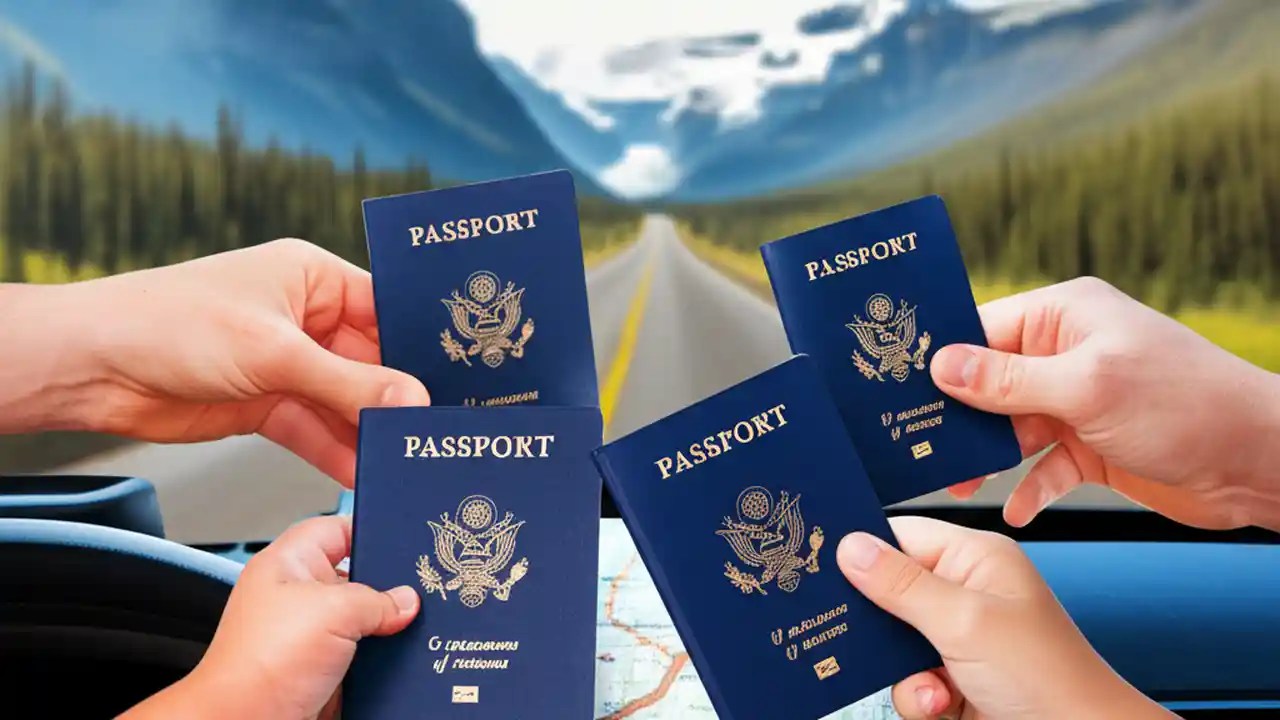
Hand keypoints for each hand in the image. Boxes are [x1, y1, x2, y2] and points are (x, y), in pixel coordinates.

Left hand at [0, 239, 427, 484]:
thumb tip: (414, 401)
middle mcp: (306, 318)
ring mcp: (287, 364)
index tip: (461, 379)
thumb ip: (349, 383)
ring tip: (408, 457)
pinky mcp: (266, 404)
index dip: (422, 344)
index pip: (387, 308)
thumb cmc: (171, 325)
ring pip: (346, 401)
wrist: (93, 367)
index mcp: (312, 278)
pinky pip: (316, 428)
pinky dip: (337, 450)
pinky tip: (364, 470)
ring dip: (370, 430)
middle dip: (399, 398)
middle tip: (438, 430)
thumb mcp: (275, 353)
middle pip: (372, 362)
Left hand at [124, 516, 419, 719]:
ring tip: (412, 625)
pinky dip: (382, 661)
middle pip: (357, 577)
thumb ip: (377, 599)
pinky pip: (362, 657)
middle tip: (418, 587)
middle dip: (387, 585)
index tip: (405, 538)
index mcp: (289, 565)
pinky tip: (400, 659)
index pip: (335, 530)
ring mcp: (311, 637)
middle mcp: (298, 598)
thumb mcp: (333, 611)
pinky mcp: (322, 671)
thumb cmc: (261, 664)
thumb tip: (406, 601)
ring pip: (363, 621)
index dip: (369, 529)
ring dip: (386, 627)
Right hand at [838, 517, 1170, 719]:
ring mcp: (958, 640)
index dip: (865, 549)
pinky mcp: (953, 680)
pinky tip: (941, 705)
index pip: (902, 535)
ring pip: (892, 645)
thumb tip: (849, 547)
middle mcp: (965, 594)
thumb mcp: (965, 622)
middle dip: (878, 624)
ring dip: (901, 672)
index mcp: (975, 559)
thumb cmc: (1048, 677)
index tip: (824, 563)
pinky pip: (907, 682)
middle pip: (889, 592)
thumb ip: (902, 585)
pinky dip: (917, 698)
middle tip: (865, 636)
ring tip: (929, 687)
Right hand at [929, 277, 1279, 529]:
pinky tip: (1018, 508)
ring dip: (986, 457)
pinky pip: (1043, 466)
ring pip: (1009, 427)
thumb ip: (1007, 380)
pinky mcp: (1091, 445)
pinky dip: (1028, 487)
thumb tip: (940, 366)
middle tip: (917, 444)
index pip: (981, 329)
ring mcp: (1076, 401)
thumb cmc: (1184, 403)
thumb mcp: (1085, 387)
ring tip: (958, 485)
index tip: (895, 388)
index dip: (940, 358)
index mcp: (1063, 316)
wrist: (1258, 461)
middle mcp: (1064, 353)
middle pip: (986, 381)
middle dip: (956, 416)